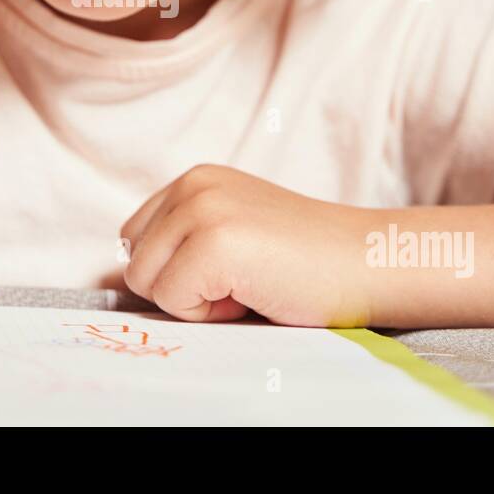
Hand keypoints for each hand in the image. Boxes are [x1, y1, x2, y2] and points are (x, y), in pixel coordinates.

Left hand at [120, 164, 370, 326]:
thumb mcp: (234, 231)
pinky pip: (172, 300)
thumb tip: (125, 277)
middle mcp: (193, 184)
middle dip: (180, 287)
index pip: (133, 240)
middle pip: (133, 263)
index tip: (230, 269)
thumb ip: (184, 240)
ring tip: (248, 283)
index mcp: (195, 180)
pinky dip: (209, 313)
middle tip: (242, 279)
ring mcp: (202, 209)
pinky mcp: (214, 241)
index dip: (175, 271)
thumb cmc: (304, 264)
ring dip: (194, 301)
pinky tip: (254, 292)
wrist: (368, 263)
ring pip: (146, 283)